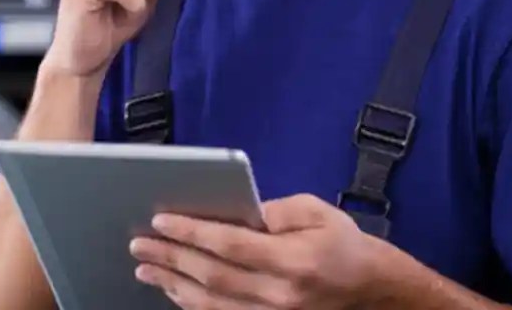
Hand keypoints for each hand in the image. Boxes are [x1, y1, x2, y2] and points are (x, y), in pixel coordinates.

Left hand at [129, 193, 383, 309]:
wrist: (372, 290)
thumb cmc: (343, 243)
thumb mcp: (317, 211)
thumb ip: (275, 210)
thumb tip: (236, 212)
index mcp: (294, 260)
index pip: (232, 245)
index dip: (193, 232)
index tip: (162, 220)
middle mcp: (280, 294)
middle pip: (213, 276)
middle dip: (172, 257)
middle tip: (139, 243)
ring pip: (211, 304)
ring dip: (172, 284)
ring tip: (144, 267)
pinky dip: (192, 304)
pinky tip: (172, 289)